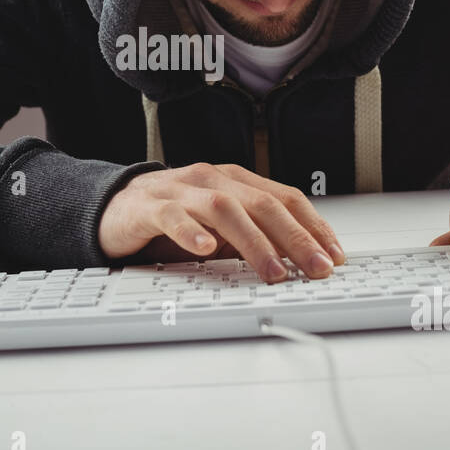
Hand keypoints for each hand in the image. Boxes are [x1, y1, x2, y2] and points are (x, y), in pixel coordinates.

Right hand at [98, 162, 345, 282]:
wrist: (115, 207)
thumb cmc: (173, 218)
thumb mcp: (220, 229)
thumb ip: (253, 237)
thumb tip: (299, 263)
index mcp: (235, 180)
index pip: (284, 198)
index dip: (313, 225)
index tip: (334, 254)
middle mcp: (212, 178)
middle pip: (262, 203)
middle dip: (296, 238)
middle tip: (317, 268)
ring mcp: (181, 190)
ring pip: (224, 208)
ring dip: (254, 242)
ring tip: (273, 270)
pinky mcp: (149, 206)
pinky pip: (173, 216)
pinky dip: (190, 232)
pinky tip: (204, 250)